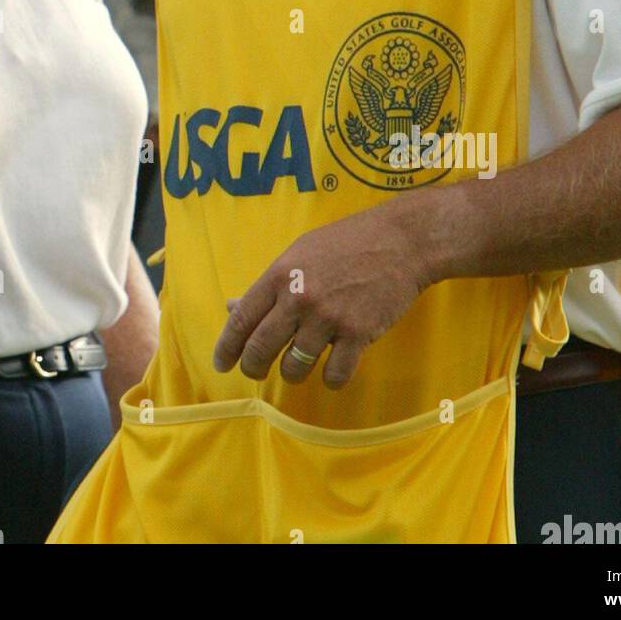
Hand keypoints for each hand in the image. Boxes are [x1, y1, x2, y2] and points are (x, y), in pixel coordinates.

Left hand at [212, 200, 429, 389]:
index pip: (242, 320)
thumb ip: (268, 285)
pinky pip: (334, 374)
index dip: (227, 348)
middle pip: (261, 349)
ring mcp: (328, 318)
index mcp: (279, 275)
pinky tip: (332, 370)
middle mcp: (298, 298)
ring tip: (297, 366)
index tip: (221, 364)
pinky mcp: (358, 334)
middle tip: (255, 372)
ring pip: (294, 367)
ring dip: (292, 373)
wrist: (399, 240)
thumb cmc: (345, 242)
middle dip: (253, 367)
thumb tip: (232, 307)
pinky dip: (330, 379)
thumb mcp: (298, 253)